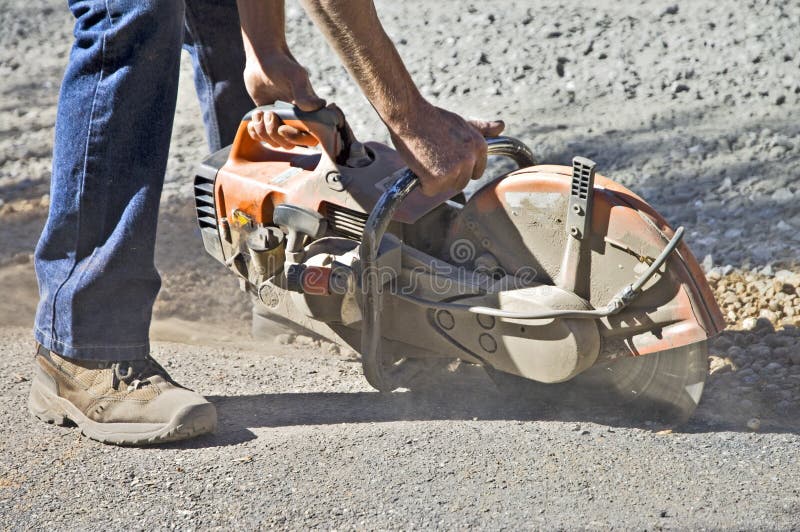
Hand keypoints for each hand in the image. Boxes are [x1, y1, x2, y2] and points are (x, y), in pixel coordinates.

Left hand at [244, 53, 325, 148]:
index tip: (283, 127)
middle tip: (269, 114)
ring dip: (263, 131)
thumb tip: (320, 105)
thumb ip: (305, 94)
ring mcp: (281, 122)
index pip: (309, 140)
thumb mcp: (296, 78)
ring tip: (259, 113)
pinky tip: (253, 119)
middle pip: (289, 145)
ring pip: (274, 142)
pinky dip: (254, 133)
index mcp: (309, 115)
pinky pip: (261, 138)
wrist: (263, 60)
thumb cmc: (283, 66)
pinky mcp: (266, 121)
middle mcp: (297, 122)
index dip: (295, 139)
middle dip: (275, 134)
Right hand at [389, 103, 504, 195]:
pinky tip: (419, 165)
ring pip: (446, 188)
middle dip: (446, 175)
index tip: (447, 157)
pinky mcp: (438, 178)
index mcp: (480, 145)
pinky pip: (430, 190)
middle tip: (433, 157)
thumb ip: (481, 129)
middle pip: (461, 183)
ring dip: (434, 179)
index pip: (475, 172)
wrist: (409, 115)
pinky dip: (422, 183)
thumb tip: (501, 126)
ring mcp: (455, 169)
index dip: (459, 168)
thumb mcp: (461, 122)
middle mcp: (471, 158)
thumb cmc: (432, 118)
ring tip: (426, 159)